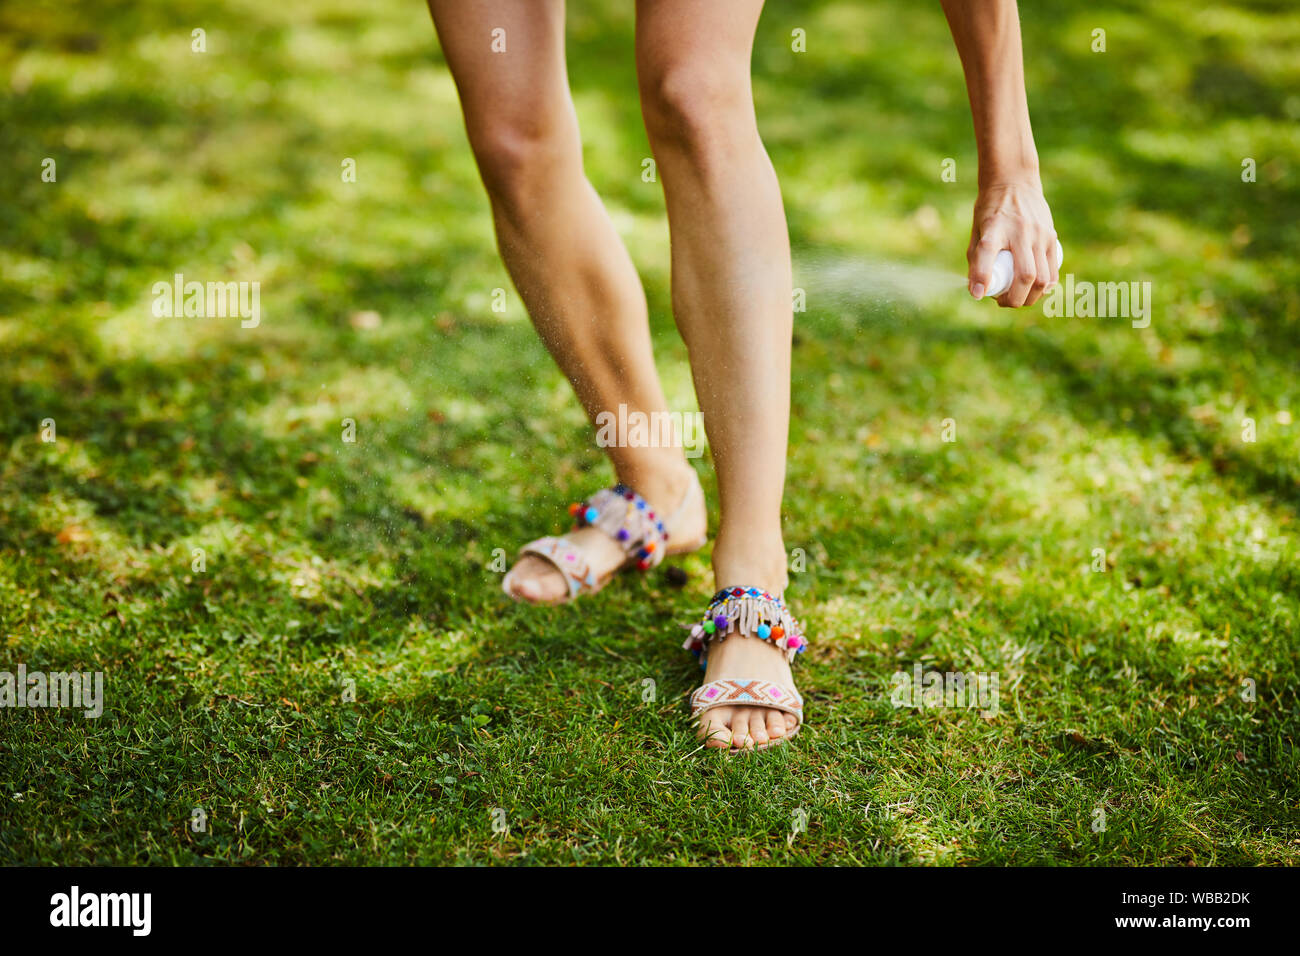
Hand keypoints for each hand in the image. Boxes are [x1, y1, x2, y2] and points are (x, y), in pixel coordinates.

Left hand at [967, 181, 1057, 307]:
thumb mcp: (977, 230)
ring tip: (1018, 298)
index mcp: (994, 228)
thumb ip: (976, 259)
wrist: (1015, 181)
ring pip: (1043, 277)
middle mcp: (1019, 231)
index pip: (987, 253)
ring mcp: (1039, 234)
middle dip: (1015, 299)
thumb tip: (977, 291)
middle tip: (1003, 302)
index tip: (978, 295)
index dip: (982, 277)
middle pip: (1025, 275)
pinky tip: (1035, 290)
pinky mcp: (1051, 236)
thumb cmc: (990, 209)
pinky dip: (1045, 287)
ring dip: (1031, 297)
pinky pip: (1053, 270)